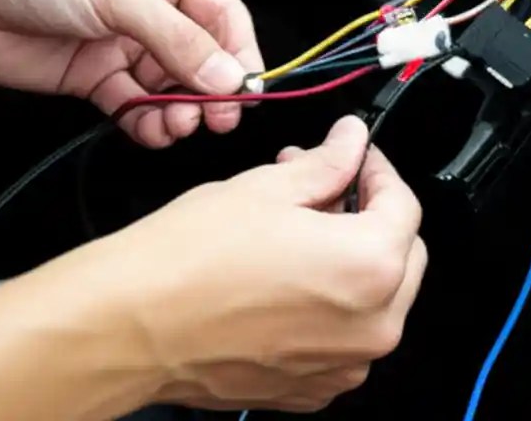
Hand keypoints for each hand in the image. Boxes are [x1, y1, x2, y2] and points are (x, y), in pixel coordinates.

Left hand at [0, 0, 262, 147]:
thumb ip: (177, 41)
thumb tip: (230, 78)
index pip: (224, 16)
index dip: (240, 56)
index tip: (246, 95)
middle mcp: (154, 4)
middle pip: (204, 58)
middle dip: (212, 92)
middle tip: (216, 121)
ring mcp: (126, 42)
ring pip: (172, 88)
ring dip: (179, 112)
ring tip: (174, 126)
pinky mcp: (98, 75)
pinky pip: (137, 106)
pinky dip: (147, 123)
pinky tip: (148, 130)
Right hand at [71, 116, 426, 412]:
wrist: (127, 328)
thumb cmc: (185, 263)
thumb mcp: (266, 188)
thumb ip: (326, 163)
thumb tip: (351, 142)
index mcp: (371, 267)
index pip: (403, 204)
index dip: (377, 169)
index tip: (355, 155)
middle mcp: (371, 326)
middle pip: (400, 255)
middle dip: (367, 215)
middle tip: (321, 187)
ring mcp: (343, 364)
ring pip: (375, 299)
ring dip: (349, 260)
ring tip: (294, 230)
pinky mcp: (313, 388)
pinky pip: (342, 338)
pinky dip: (328, 308)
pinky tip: (284, 279)